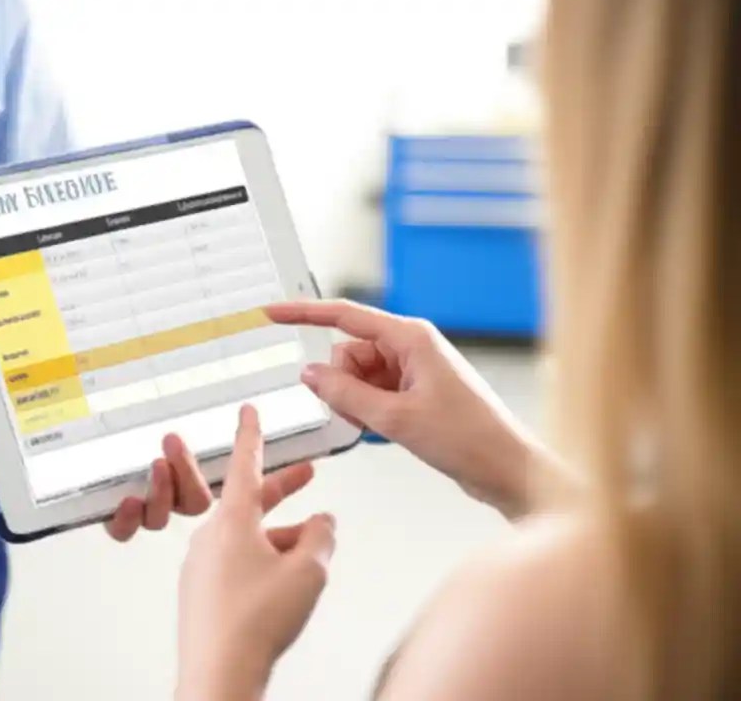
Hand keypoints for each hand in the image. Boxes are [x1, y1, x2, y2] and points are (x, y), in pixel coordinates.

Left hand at [175, 405, 335, 700]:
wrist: (219, 673)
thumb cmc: (254, 622)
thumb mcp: (308, 572)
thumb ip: (321, 538)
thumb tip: (323, 522)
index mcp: (232, 521)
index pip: (245, 464)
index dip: (252, 435)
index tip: (249, 411)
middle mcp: (211, 537)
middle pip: (251, 501)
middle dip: (283, 489)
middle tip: (306, 474)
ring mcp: (202, 565)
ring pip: (248, 537)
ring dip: (280, 535)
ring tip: (314, 545)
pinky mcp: (202, 592)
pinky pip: (237, 563)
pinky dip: (264, 560)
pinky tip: (286, 579)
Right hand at [267, 299, 564, 517]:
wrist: (508, 469)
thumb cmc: (469, 438)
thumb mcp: (395, 418)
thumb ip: (344, 394)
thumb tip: (310, 375)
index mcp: (411, 337)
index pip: (344, 316)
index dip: (304, 314)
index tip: (273, 312)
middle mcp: (412, 346)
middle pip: (348, 353)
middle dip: (342, 384)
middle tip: (363, 414)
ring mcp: (413, 369)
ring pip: (357, 376)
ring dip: (357, 402)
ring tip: (384, 427)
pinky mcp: (415, 390)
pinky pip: (372, 393)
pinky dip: (370, 411)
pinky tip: (389, 431)